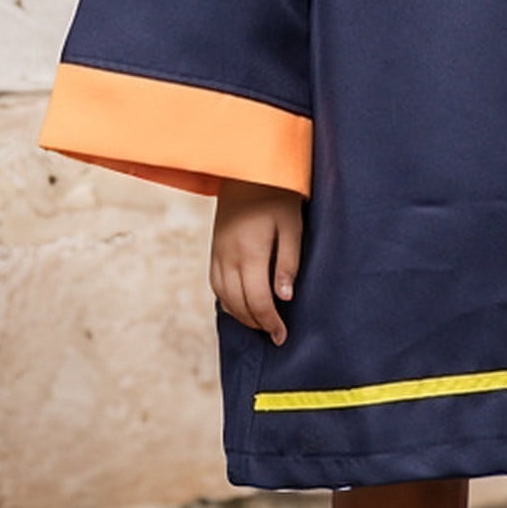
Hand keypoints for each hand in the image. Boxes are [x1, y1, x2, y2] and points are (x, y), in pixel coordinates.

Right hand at [210, 178, 304, 342]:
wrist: (247, 171)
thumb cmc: (277, 196)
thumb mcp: (292, 226)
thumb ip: (289, 262)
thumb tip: (285, 298)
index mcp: (251, 252)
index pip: (259, 300)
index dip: (270, 323)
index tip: (282, 336)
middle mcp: (229, 257)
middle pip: (240, 304)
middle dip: (258, 324)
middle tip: (275, 333)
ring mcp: (218, 254)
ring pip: (225, 298)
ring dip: (242, 316)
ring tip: (261, 323)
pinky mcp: (213, 250)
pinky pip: (215, 285)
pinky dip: (227, 301)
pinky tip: (240, 306)